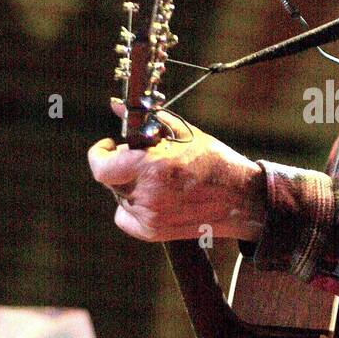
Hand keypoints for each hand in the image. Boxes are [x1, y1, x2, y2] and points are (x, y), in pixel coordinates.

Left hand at [87, 101, 266, 241]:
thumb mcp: (183, 132)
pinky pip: (125, 217)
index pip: (101, 167)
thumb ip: (145, 120)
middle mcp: (148, 194)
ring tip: (161, 181)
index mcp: (153, 165)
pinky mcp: (153, 232)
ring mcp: (150, 215)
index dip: (99, 154)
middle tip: (144, 162)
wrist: (239, 198)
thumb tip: (116, 105)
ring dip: (131, 186)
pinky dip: (133, 209)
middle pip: (112, 179)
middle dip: (121, 167)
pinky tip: (156, 200)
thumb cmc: (213, 161)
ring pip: (120, 196)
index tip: (109, 146)